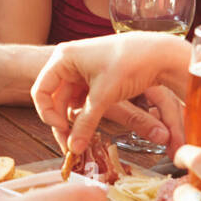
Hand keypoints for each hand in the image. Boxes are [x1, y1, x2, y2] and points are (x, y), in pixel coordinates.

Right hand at [31, 32, 189, 154]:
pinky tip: (89, 128)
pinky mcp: (95, 77)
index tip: (62, 130)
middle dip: (61, 122)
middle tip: (69, 145)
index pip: (41, 91)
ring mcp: (82, 70)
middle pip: (54, 98)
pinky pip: (83, 99)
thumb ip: (86, 123)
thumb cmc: (129, 62)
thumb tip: (74, 148)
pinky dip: (85, 114)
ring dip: (73, 121)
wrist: (159, 51)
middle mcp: (69, 62)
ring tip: (80, 141)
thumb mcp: (103, 95)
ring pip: (69, 101)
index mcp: (64, 59)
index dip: (48, 114)